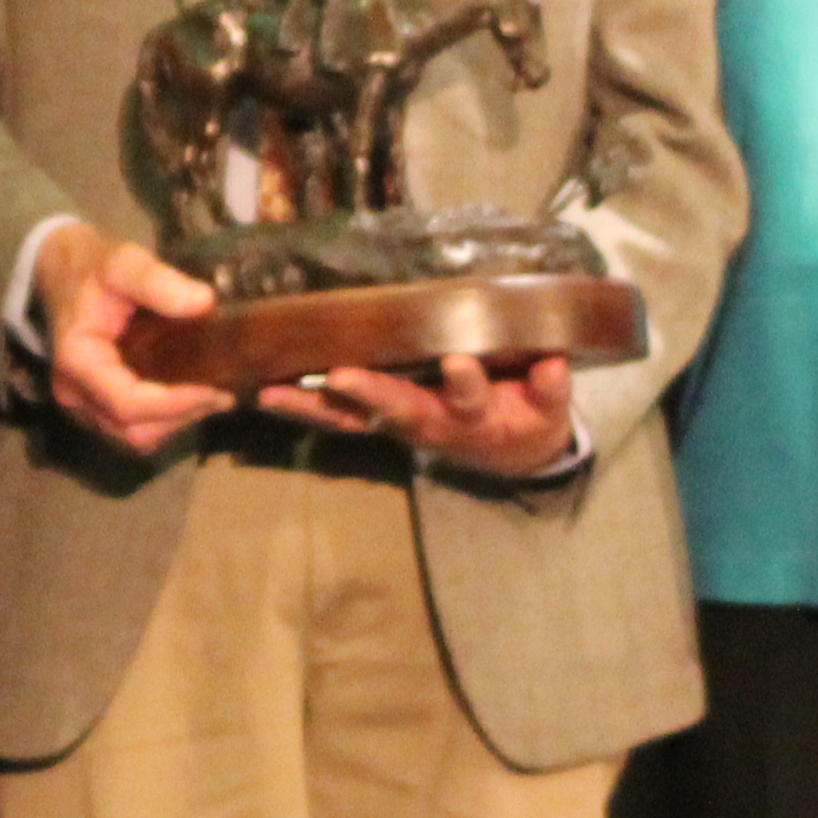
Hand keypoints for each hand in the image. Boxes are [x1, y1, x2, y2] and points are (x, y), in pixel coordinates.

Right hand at [37, 220, 230, 454]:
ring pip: (135, 438)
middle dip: (182, 417)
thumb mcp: (123, 262)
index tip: (216, 389)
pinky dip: (164, 421)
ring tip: (211, 396)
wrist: (62, 272)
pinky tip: (189, 397)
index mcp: (77, 361)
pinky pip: (132, 430)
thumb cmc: (92, 269)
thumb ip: (158, 281)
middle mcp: (75, 394)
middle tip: (223, 393)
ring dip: (176, 423)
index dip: (174, 404)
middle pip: (134, 430)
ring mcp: (83, 406)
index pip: (127, 404)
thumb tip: (205, 302)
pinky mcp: (96, 408)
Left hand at [260, 349, 580, 477]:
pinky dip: (303, 408)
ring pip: (353, 418)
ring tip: (271, 394)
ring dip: (314, 406)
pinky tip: (264, 395)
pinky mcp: (378, 421)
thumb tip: (552, 364)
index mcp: (473, 416)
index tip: (458, 363)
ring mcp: (398, 425)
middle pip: (398, 409)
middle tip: (341, 375)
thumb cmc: (528, 419)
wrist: (512, 454)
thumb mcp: (549, 410)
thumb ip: (550, 389)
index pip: (469, 400)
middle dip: (370, 393)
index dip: (464, 384)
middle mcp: (428, 423)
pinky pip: (335, 417)